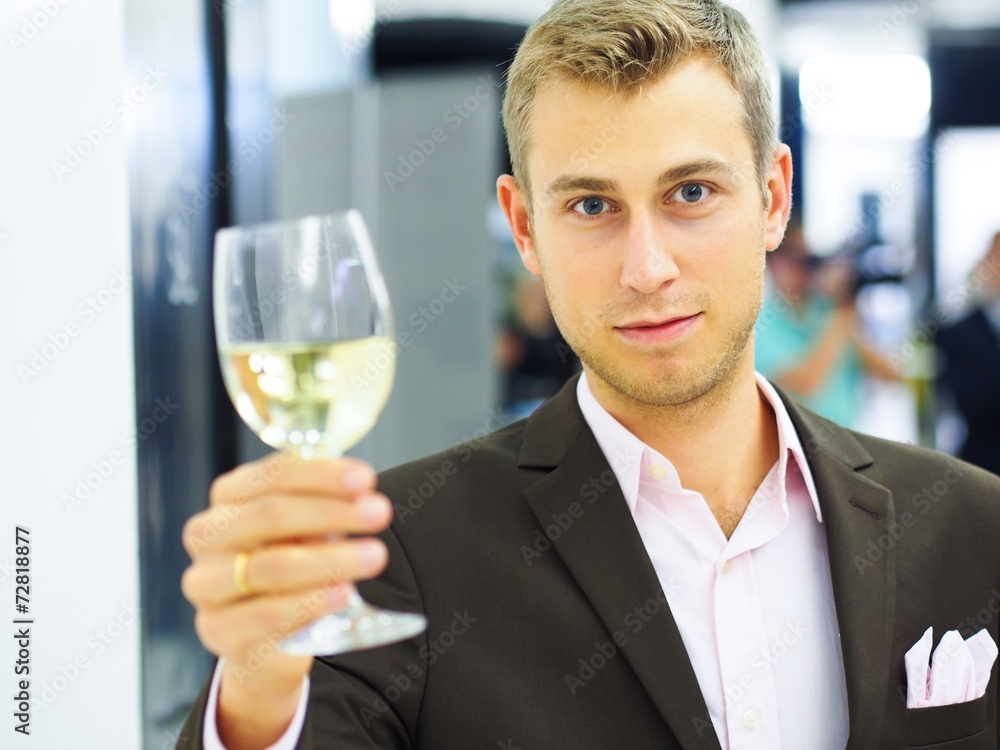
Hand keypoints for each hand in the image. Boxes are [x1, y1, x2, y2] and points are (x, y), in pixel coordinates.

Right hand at [180, 453, 391, 747]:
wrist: (267, 635)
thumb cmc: (288, 563)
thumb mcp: (305, 528)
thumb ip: (323, 504)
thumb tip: (362, 493)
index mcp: (229, 496)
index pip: (272, 475)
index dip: (321, 475)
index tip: (365, 480)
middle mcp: (208, 534)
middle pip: (269, 515)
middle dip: (331, 513)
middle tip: (379, 513)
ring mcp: (206, 583)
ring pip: (271, 566)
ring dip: (330, 560)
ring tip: (374, 556)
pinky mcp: (217, 628)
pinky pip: (265, 614)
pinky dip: (308, 602)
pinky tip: (341, 593)